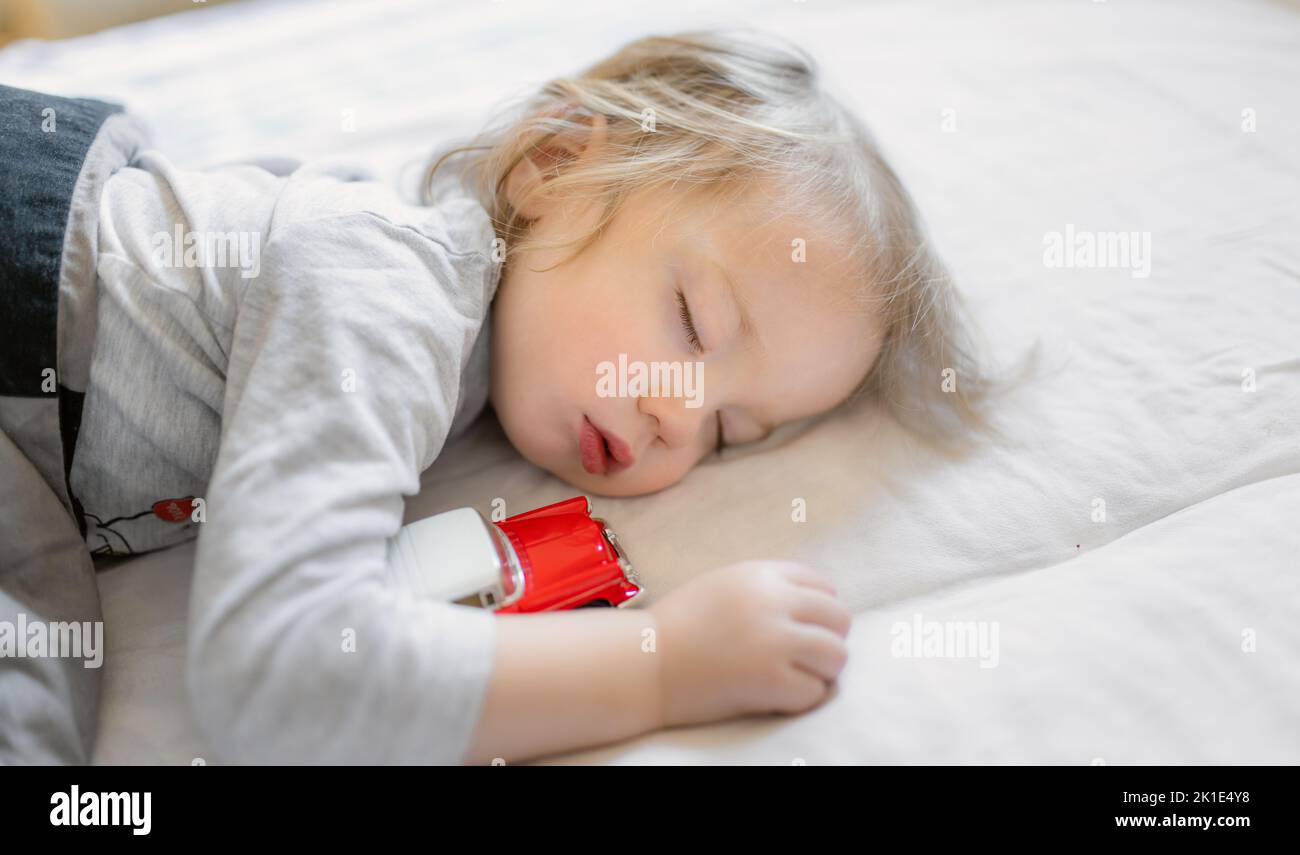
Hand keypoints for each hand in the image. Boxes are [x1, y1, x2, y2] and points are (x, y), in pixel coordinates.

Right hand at [647, 560, 851, 728]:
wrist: (642, 663)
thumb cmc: (676, 629)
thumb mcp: (722, 587)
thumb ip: (765, 589)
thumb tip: (814, 605)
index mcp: (761, 575)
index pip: (822, 585)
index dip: (819, 610)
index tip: (803, 628)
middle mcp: (773, 602)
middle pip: (838, 618)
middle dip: (826, 640)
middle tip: (803, 658)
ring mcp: (775, 641)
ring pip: (836, 655)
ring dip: (820, 671)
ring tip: (792, 678)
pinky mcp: (772, 679)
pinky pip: (814, 692)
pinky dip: (800, 699)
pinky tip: (774, 697)